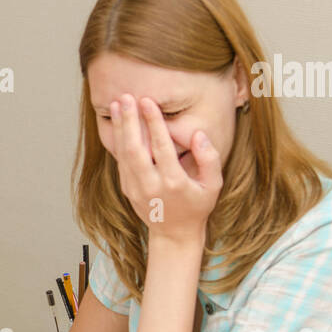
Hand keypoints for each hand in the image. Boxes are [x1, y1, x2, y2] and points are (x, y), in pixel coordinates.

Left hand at [110, 94, 221, 242]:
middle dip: (130, 121)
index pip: (161, 148)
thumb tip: (198, 134)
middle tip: (127, 97)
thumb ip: (209, 158)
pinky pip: (121, 161)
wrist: (174, 234)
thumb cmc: (197, 205)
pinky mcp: (127, 189)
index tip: (148, 102)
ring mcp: (136, 188)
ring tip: (118, 104)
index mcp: (174, 183)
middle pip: (135, 149)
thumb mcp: (214, 185)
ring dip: (120, 128)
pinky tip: (118, 123)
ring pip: (123, 154)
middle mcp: (151, 185)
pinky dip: (118, 140)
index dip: (154, 123)